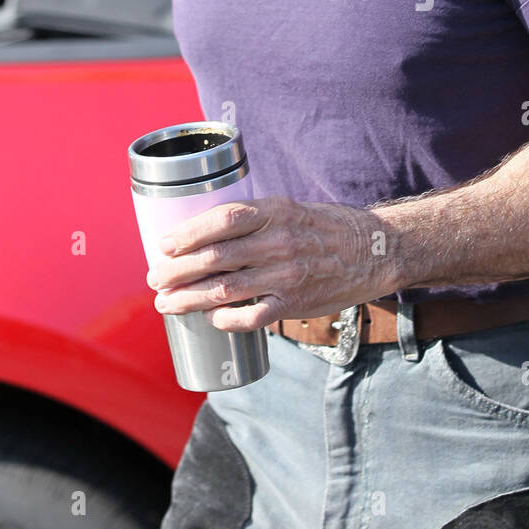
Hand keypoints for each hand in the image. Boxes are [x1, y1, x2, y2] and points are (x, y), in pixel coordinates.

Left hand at [146, 195, 398, 331]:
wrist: (374, 251)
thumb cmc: (325, 228)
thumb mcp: (290, 208)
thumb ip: (254, 219)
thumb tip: (204, 233)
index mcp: (275, 212)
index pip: (222, 220)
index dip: (188, 234)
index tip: (163, 245)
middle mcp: (279, 242)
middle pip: (215, 258)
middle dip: (177, 271)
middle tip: (155, 279)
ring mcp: (287, 275)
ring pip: (225, 290)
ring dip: (189, 299)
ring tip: (166, 303)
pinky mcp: (295, 303)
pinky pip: (251, 316)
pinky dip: (225, 320)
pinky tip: (209, 319)